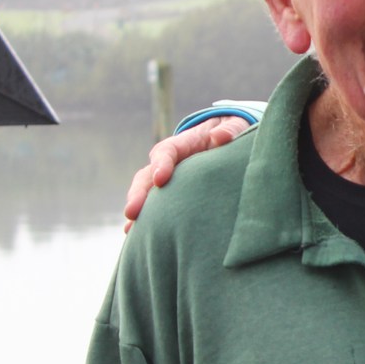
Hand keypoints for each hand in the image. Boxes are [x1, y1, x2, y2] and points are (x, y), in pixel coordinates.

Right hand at [122, 116, 249, 227]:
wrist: (228, 140)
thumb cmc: (231, 133)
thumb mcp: (235, 127)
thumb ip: (229, 130)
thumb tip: (219, 137)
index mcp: (183, 144)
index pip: (166, 151)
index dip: (162, 164)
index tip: (161, 179)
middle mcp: (168, 162)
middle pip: (146, 176)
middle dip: (138, 194)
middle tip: (132, 212)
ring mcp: (166, 179)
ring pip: (145, 193)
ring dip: (137, 210)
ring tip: (129, 230)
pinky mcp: (170, 194)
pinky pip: (154, 206)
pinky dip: (145, 219)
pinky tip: (135, 236)